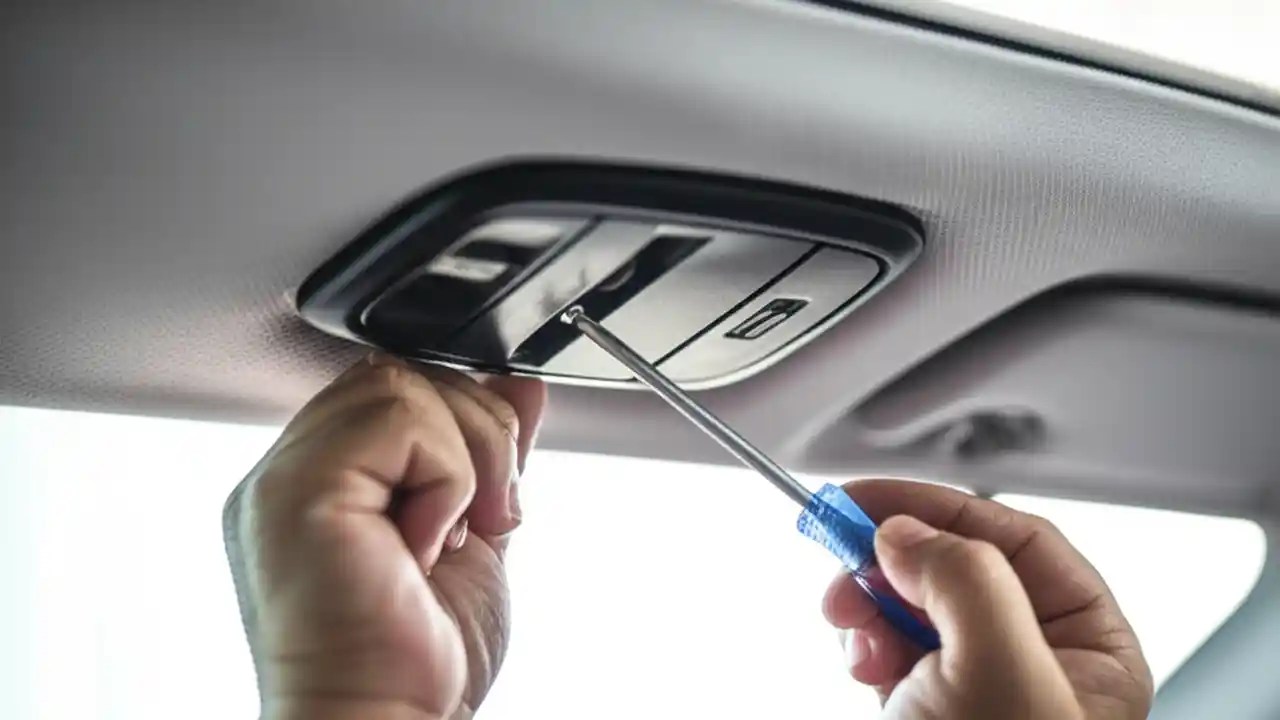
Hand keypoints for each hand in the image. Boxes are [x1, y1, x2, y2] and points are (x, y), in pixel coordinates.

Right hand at [223, 354, 546, 719]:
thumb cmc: (414, 667)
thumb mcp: (476, 536)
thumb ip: (489, 456)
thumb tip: (521, 388)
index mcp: (324, 485)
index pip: (394, 394)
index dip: (462, 419)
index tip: (496, 493)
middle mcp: (294, 476)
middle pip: (397, 375)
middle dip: (475, 430)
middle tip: (490, 515)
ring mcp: (286, 480)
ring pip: (399, 384)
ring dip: (463, 455)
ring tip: (459, 531)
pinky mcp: (297, 492)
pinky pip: (396, 417)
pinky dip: (444, 475)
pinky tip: (427, 541)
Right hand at [822, 481, 1152, 718]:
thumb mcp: (1000, 675)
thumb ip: (964, 582)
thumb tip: (906, 532)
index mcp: (1087, 645)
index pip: (1012, 539)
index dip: (936, 508)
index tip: (863, 498)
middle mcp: (1035, 660)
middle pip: (954, 565)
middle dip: (891, 557)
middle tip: (840, 555)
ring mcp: (977, 685)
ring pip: (912, 602)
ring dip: (868, 600)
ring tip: (848, 622)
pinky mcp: (928, 707)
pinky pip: (889, 645)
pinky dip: (862, 640)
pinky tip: (859, 658)